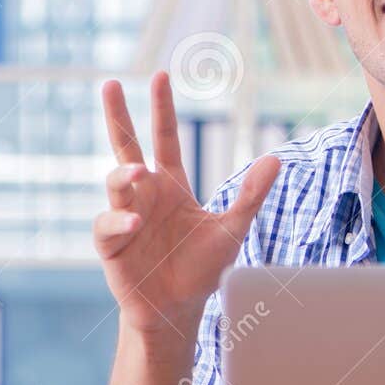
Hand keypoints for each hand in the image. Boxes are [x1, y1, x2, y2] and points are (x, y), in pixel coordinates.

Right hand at [94, 71, 279, 342]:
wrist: (179, 308)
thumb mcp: (233, 227)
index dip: (163, 109)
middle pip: (126, 147)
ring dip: (124, 177)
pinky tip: (136, 224)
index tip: (161, 76)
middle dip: (118, 117)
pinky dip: (120, 223)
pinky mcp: (112, 244)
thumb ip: (251, 194)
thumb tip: (276, 158)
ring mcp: (125, 216)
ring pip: (116, 184)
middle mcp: (144, 195)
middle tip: (112, 85)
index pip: (164, 139)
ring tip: (138, 174)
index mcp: (171, 185)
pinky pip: (108, 226)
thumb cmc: (202, 267)